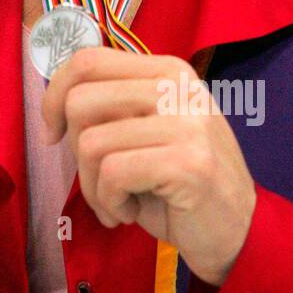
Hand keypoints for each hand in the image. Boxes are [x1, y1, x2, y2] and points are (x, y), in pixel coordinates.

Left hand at [41, 48, 255, 285]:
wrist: (238, 232)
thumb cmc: (179, 185)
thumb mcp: (147, 132)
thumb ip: (113, 106)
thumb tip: (54, 101)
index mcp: (167, 71)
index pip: (88, 60)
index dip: (54, 96)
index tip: (54, 133)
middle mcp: (178, 87)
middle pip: (80, 102)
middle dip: (76, 154)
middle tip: (101, 182)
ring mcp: (187, 123)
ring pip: (91, 143)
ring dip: (94, 188)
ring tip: (120, 203)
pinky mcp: (188, 162)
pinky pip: (112, 174)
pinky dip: (110, 203)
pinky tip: (131, 213)